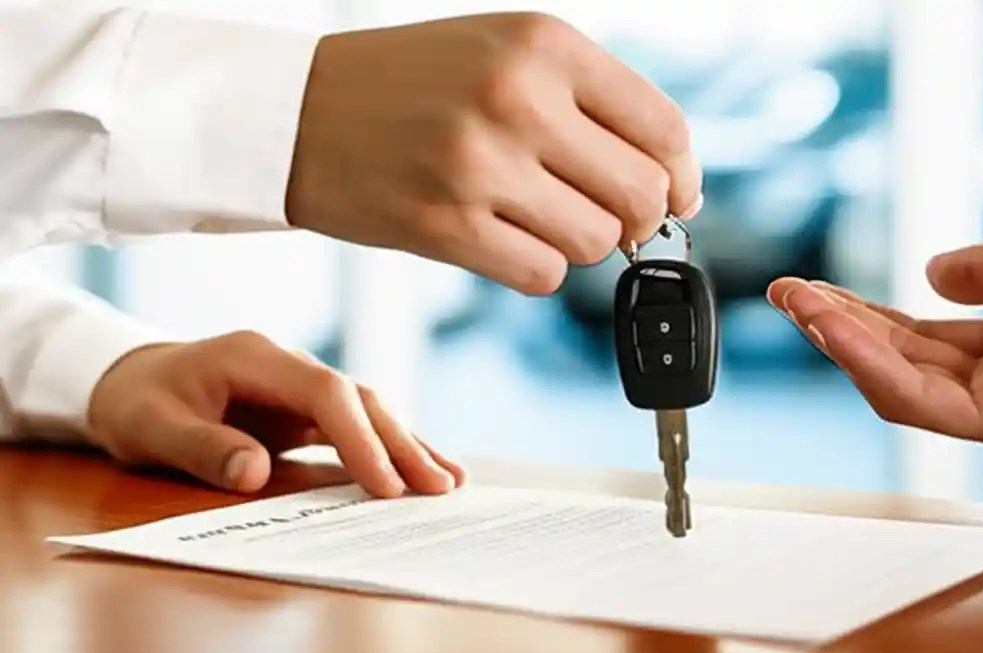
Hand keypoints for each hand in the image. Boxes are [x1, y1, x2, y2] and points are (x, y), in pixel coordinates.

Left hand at [87, 331, 462, 496]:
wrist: (128, 381)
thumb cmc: (137, 403)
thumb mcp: (150, 428)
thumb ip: (200, 448)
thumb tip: (255, 473)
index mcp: (257, 357)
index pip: (326, 394)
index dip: (360, 438)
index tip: (385, 485)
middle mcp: (291, 366)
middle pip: (361, 399)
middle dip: (402, 443)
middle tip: (439, 487)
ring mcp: (301, 387)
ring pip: (368, 411)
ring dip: (407, 446)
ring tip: (449, 483)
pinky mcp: (304, 411)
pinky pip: (356, 427)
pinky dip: (389, 449)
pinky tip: (421, 470)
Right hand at [285, 12, 701, 294]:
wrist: (295, 113)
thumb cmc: (414, 83)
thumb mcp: (506, 50)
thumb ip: (591, 101)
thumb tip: (673, 185)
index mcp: (544, 43)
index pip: (664, 128)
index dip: (682, 176)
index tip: (675, 195)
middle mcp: (518, 98)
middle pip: (642, 195)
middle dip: (636, 218)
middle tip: (604, 214)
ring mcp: (480, 165)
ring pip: (596, 243)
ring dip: (579, 242)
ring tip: (536, 215)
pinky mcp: (445, 226)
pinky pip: (543, 273)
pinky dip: (535, 265)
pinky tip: (501, 235)